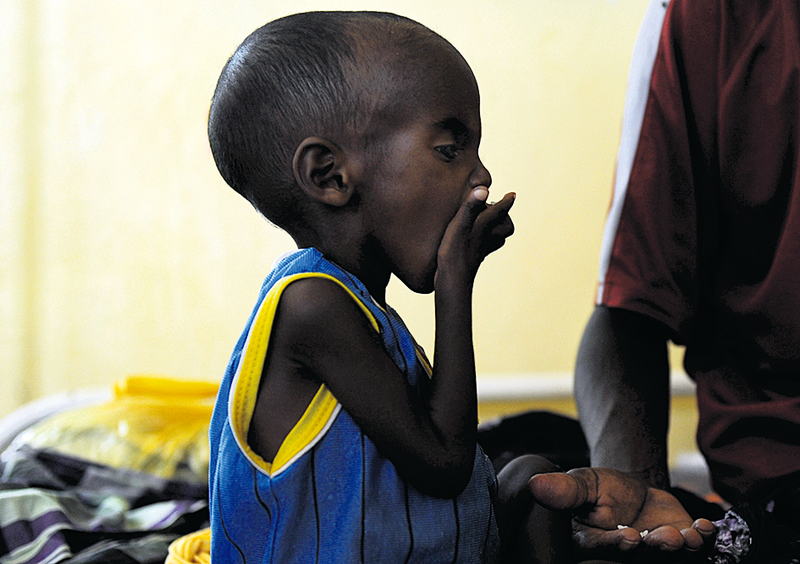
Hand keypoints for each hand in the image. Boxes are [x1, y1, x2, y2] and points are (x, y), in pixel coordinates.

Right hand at [435, 186, 514, 288]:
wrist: (452, 281)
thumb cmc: (455, 253)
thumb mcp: (460, 225)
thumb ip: (471, 206)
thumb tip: (484, 189)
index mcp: (485, 227)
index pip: (501, 210)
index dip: (507, 201)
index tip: (512, 195)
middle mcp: (487, 237)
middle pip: (506, 226)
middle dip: (502, 216)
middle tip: (493, 207)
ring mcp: (482, 249)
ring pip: (498, 237)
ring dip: (495, 228)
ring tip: (485, 220)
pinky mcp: (475, 257)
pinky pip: (487, 246)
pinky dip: (486, 239)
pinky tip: (475, 238)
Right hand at [529, 468, 714, 561]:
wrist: (632, 490)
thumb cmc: (600, 489)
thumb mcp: (583, 484)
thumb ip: (566, 491)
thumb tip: (536, 485)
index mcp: (592, 542)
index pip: (601, 549)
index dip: (617, 545)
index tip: (631, 536)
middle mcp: (622, 553)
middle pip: (638, 557)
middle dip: (656, 548)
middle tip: (669, 538)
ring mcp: (651, 552)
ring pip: (665, 555)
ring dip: (681, 546)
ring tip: (690, 535)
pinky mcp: (677, 546)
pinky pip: (691, 549)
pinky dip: (702, 539)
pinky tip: (706, 528)